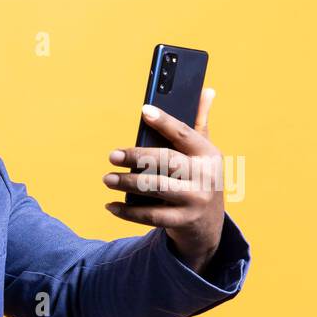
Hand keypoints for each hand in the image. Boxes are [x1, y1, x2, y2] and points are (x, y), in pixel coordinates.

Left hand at [101, 88, 223, 274]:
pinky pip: (150, 216)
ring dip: (128, 183)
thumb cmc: (199, 180)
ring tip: (107, 179)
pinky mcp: (182, 222)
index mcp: (209, 154)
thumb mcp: (204, 155)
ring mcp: (195, 200)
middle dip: (137, 157)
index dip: (165, 121)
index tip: (144, 110)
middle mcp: (205, 176)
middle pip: (167, 162)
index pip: (185, 134)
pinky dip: (127, 212)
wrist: (208, 226)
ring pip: (156, 188)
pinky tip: (111, 205)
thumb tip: (207, 90)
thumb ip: (200, 124)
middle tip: (112, 156)